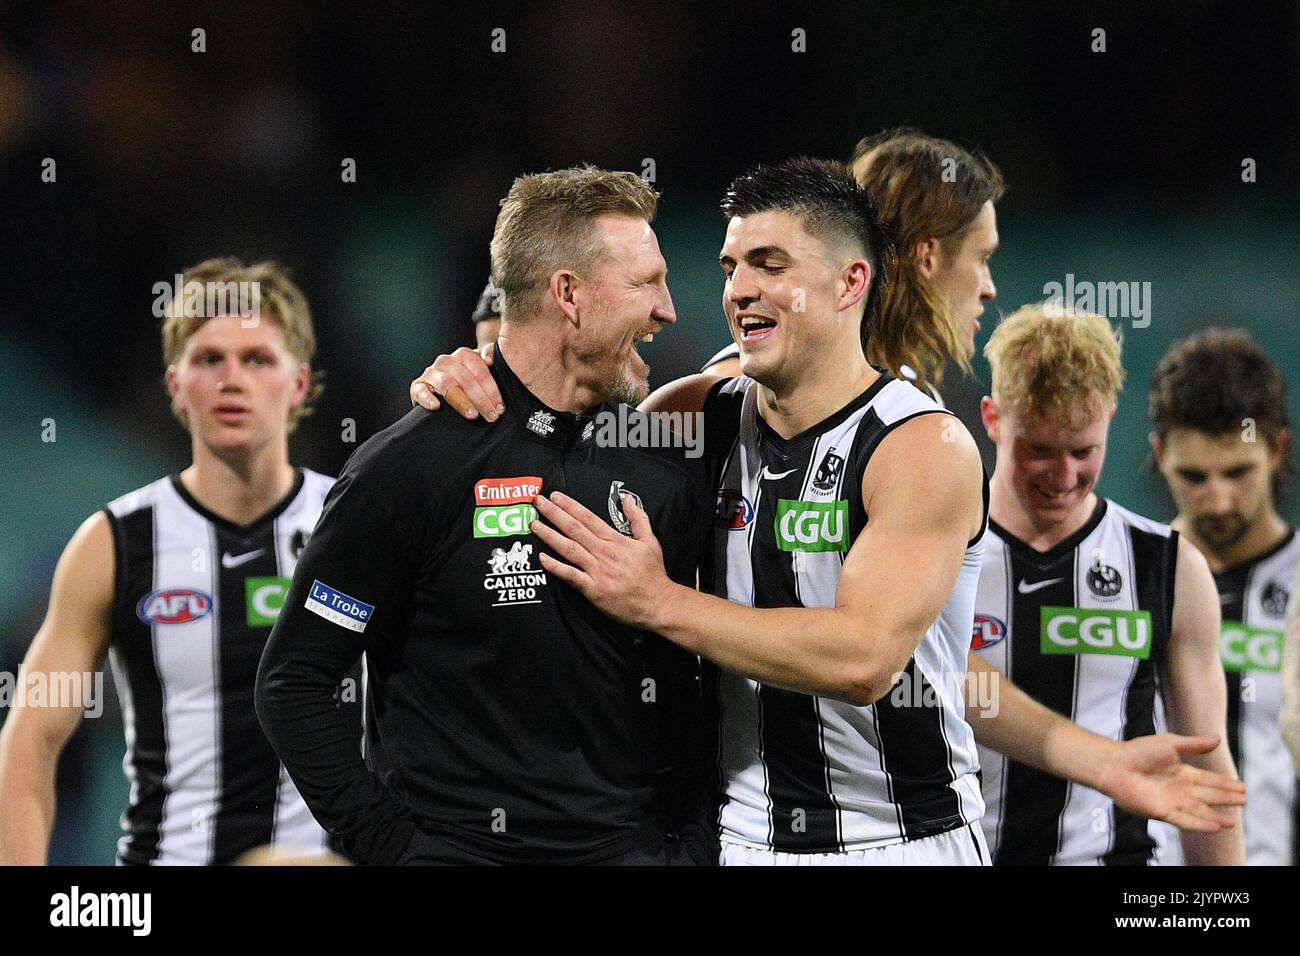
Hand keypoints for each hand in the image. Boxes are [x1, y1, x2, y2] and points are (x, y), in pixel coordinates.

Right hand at [409, 343, 502, 419]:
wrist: (442, 393)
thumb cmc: (468, 384)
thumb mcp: (482, 372)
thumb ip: (491, 361)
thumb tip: (492, 358)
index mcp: (464, 355)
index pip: (480, 369)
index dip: (492, 389)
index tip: (500, 407)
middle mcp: (446, 361)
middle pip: (466, 379)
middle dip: (481, 399)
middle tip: (491, 415)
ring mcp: (431, 373)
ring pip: (447, 385)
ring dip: (461, 401)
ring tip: (472, 415)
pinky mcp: (417, 386)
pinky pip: (421, 391)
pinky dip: (428, 398)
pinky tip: (436, 407)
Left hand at [531, 491, 676, 629]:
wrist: (657, 603)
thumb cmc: (652, 574)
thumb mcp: (650, 541)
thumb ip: (638, 519)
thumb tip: (628, 499)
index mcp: (616, 540)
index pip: (588, 518)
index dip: (570, 506)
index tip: (555, 497)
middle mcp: (604, 552)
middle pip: (574, 529)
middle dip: (554, 514)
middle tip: (538, 502)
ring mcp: (598, 571)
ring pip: (569, 548)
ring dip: (549, 535)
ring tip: (534, 524)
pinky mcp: (593, 589)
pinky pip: (570, 575)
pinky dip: (555, 567)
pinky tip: (542, 558)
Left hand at [1096, 733, 1245, 831]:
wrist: (1115, 764)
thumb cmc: (1139, 751)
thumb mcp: (1171, 744)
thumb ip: (1195, 745)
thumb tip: (1218, 739)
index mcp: (1182, 773)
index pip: (1209, 780)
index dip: (1226, 784)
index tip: (1242, 787)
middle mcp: (1179, 789)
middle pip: (1208, 796)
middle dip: (1226, 799)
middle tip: (1244, 800)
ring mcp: (1172, 801)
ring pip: (1200, 811)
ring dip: (1216, 816)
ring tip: (1233, 820)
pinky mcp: (1162, 812)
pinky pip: (1185, 820)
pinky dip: (1201, 824)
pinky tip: (1215, 826)